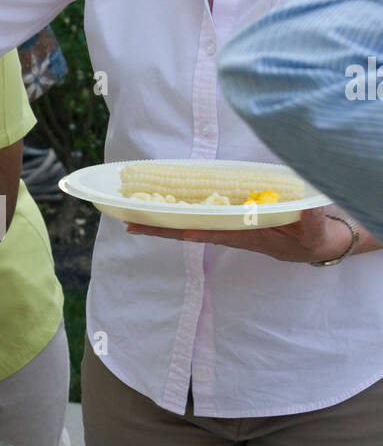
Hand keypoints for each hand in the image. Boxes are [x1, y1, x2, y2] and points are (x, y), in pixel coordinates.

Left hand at [125, 208, 354, 262]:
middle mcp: (232, 230)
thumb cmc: (311, 238)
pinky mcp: (230, 217)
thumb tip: (310, 211)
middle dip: (163, 226)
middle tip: (130, 224)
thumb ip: (312, 222)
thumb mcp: (314, 232)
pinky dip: (181, 208)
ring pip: (191, 220)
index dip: (199, 231)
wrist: (313, 243)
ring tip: (134, 214)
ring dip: (164, 218)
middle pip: (192, 228)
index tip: (180, 230)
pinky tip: (161, 202)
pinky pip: (200, 212)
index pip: (218, 233)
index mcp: (249, 235)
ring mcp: (228, 224)